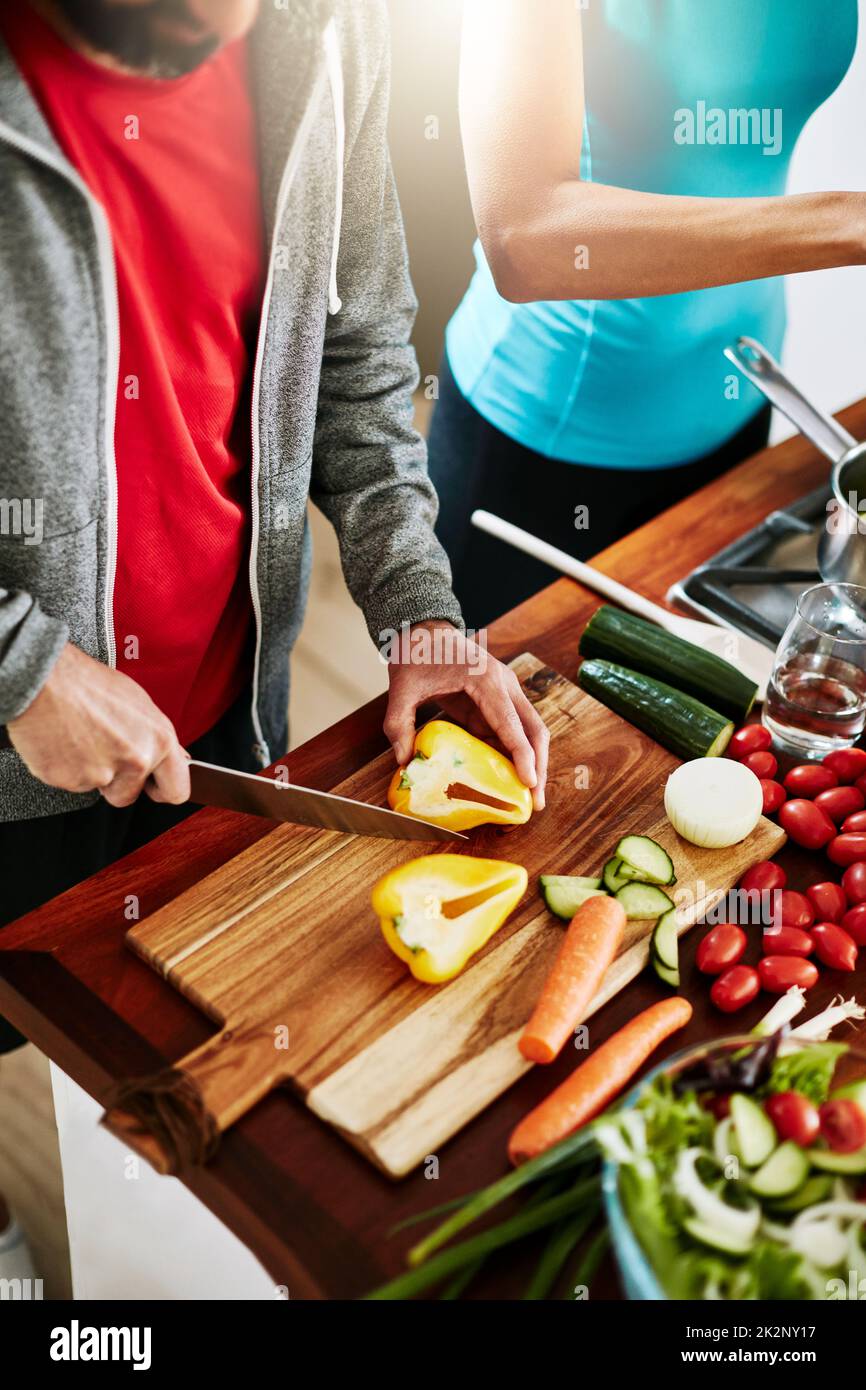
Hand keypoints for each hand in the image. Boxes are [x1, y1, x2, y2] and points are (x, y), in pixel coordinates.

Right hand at [7, 642, 189, 806]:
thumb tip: (177, 756)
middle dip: (118, 786)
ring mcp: (104, 773)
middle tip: (103, 757)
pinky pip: (71, 783)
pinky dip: (65, 769)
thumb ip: (155, 737)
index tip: (153, 788)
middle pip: (129, 796)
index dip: (162, 791)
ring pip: (98, 788)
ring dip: (89, 773)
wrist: (44, 679)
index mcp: (160, 740)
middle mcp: (137, 759)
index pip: (177, 789)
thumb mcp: (137, 704)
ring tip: (79, 739)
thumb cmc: (88, 684)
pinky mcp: (72, 780)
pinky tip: (62, 742)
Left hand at [384, 621, 548, 809]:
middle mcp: (504, 685)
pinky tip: (508, 778)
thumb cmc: (416, 653)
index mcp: (485, 680)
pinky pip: (511, 730)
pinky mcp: (497, 700)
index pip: (511, 724)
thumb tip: (405, 761)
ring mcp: (505, 691)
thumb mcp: (401, 688)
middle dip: (538, 765)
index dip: (522, 756)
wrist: (423, 629)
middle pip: (534, 729)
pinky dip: (514, 754)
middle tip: (536, 801)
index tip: (528, 784)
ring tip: (528, 796)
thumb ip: (399, 724)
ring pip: (529, 731)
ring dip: (531, 761)